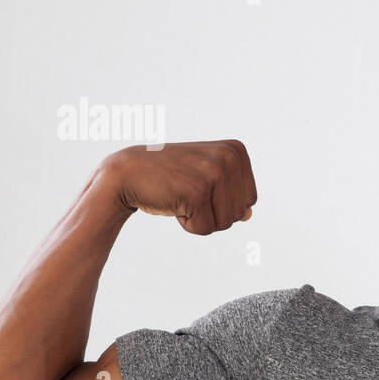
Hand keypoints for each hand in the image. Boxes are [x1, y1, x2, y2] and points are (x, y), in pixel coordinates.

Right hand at [100, 140, 257, 234]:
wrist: (127, 173)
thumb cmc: (170, 177)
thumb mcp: (206, 178)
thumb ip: (232, 194)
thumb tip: (248, 215)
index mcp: (236, 150)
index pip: (250, 199)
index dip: (223, 203)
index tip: (199, 185)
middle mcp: (228, 157)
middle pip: (240, 213)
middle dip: (214, 213)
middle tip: (188, 192)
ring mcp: (214, 173)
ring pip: (226, 223)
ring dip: (201, 219)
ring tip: (181, 196)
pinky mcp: (198, 192)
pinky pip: (206, 229)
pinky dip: (188, 225)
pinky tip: (173, 203)